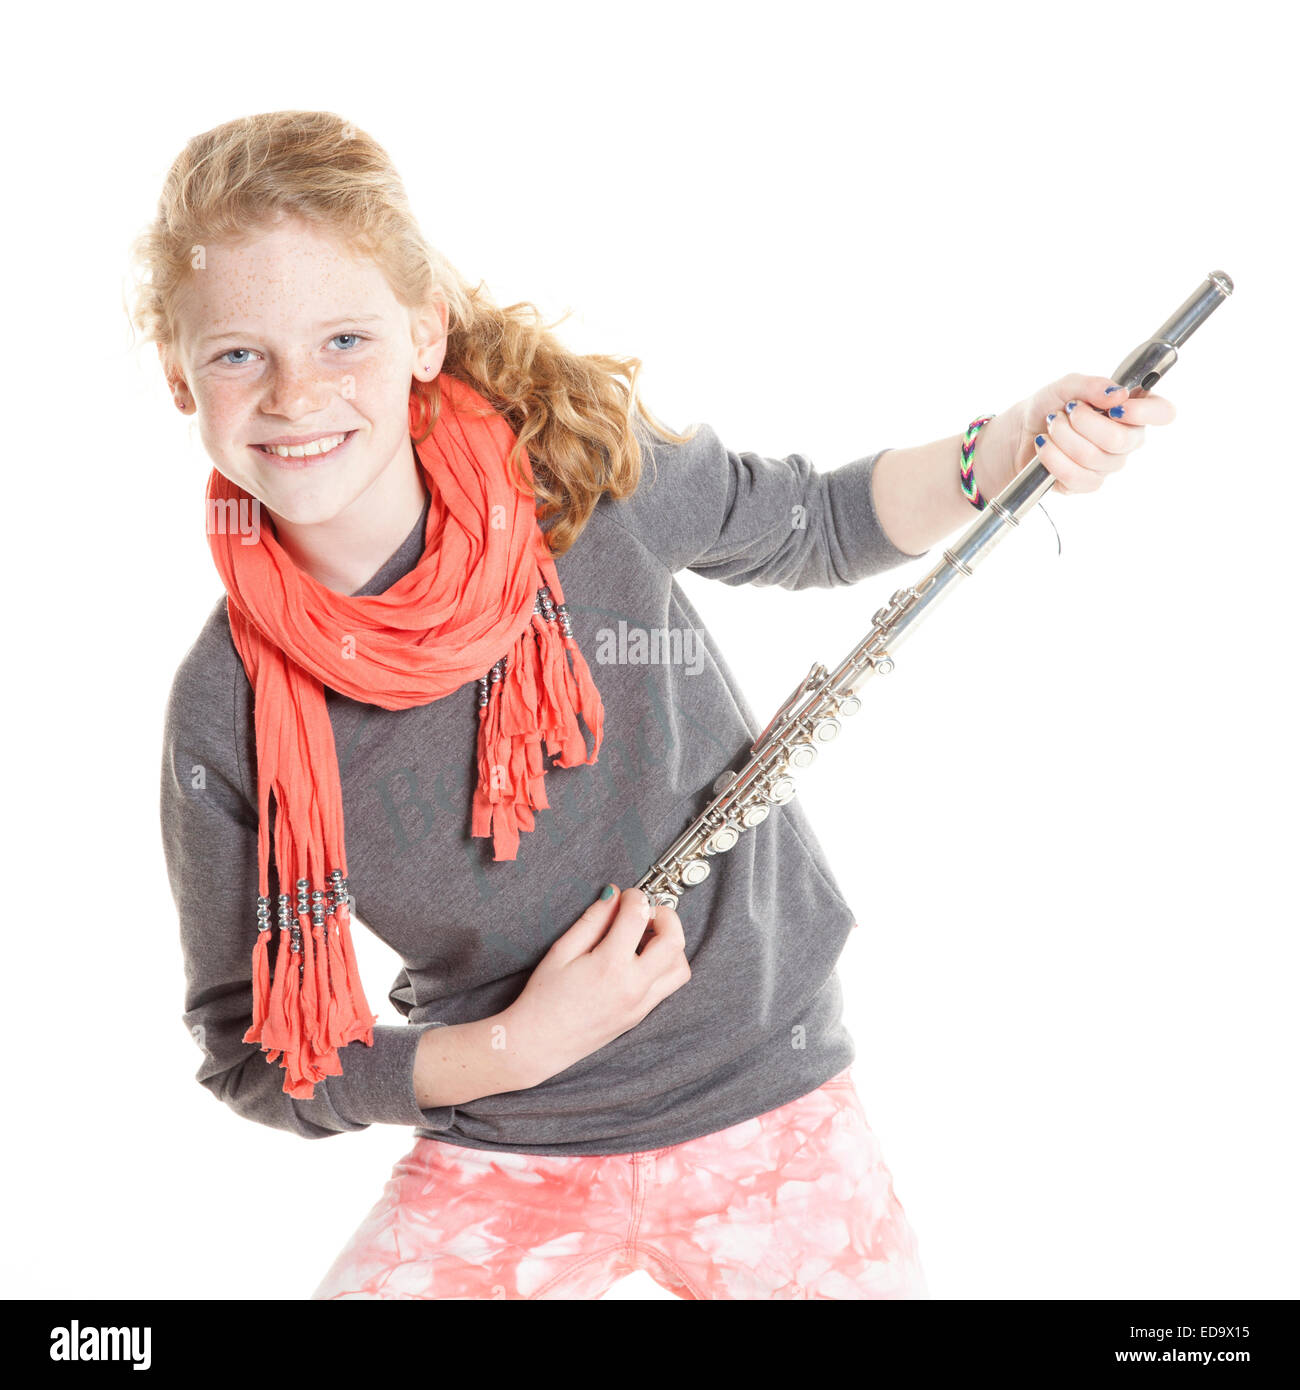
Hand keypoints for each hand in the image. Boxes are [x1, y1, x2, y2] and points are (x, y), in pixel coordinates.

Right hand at [498, 886, 690, 1086]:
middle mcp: (633, 986)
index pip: (639, 916)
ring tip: (645, 937)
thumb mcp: (561, 951)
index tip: (625, 896)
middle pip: (674, 941)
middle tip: (645, 912)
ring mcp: (640, 1004)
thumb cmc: (544, 999)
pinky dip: (663, 965)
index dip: (634, 897)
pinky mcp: (640, 1015)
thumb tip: (614, 896)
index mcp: (610, 965)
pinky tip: (639, 959)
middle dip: (666, 916)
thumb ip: (592, 920)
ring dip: (670, 944)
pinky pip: (668, 986)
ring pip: (680, 967)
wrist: (539, 1044)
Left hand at [978, 373, 1176, 497]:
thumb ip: (1092, 385)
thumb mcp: (1066, 385)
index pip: (1163, 413)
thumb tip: (1118, 394)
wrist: (1018, 434)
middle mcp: (1126, 439)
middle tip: (1067, 411)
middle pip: (1122, 440)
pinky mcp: (1086, 483)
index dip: (1145, 412)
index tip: (1116, 407)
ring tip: (1051, 426)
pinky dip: (1053, 457)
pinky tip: (1044, 446)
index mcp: (1131, 411)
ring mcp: (1108, 465)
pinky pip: (1075, 476)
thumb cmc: (1049, 406)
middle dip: (1085, 423)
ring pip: (1094, 457)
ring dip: (1064, 437)